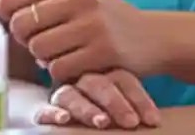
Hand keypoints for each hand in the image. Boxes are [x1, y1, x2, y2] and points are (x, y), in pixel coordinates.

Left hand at [0, 0, 164, 82]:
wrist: (153, 36)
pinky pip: (60, 69)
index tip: (17, 26)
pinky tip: (76, 64)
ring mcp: (92, 23)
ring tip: (61, 53)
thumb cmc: (102, 17)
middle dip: (25, 41)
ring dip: (45, 58)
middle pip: (20, 26)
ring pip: (38, 49)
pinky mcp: (104, 51)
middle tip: (41, 43)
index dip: (5, 18)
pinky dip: (62, 72)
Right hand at [37, 70, 159, 129]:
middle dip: (115, 103)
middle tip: (130, 122)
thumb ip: (132, 100)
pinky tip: (62, 119)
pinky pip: (42, 109)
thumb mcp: (116, 95)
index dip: (138, 99)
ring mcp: (59, 93)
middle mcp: (80, 79)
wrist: (38, 94)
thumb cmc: (95, 100)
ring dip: (86, 108)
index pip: (122, 78)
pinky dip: (51, 113)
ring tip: (101, 122)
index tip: (153, 121)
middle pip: (98, 84)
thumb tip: (158, 118)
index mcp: (102, 72)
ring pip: (71, 95)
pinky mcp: (36, 109)